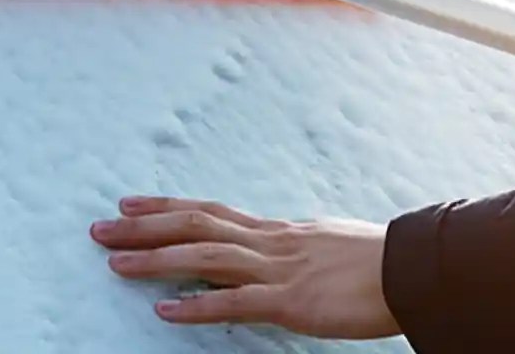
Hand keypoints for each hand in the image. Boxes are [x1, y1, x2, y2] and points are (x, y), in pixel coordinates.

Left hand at [90, 196, 398, 338]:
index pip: (213, 212)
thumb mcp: (330, 242)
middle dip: (146, 227)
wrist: (414, 268)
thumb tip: (283, 243)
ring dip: (157, 258)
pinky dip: (197, 304)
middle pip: (198, 225)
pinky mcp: (291, 301)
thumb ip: (300, 245)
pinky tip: (164, 309)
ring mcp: (280, 269)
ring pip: (207, 256)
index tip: (130, 203)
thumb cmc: (379, 260)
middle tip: (100, 227)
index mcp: (281, 231)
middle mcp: (272, 242)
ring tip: (114, 262)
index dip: (168, 207)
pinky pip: (235, 302)